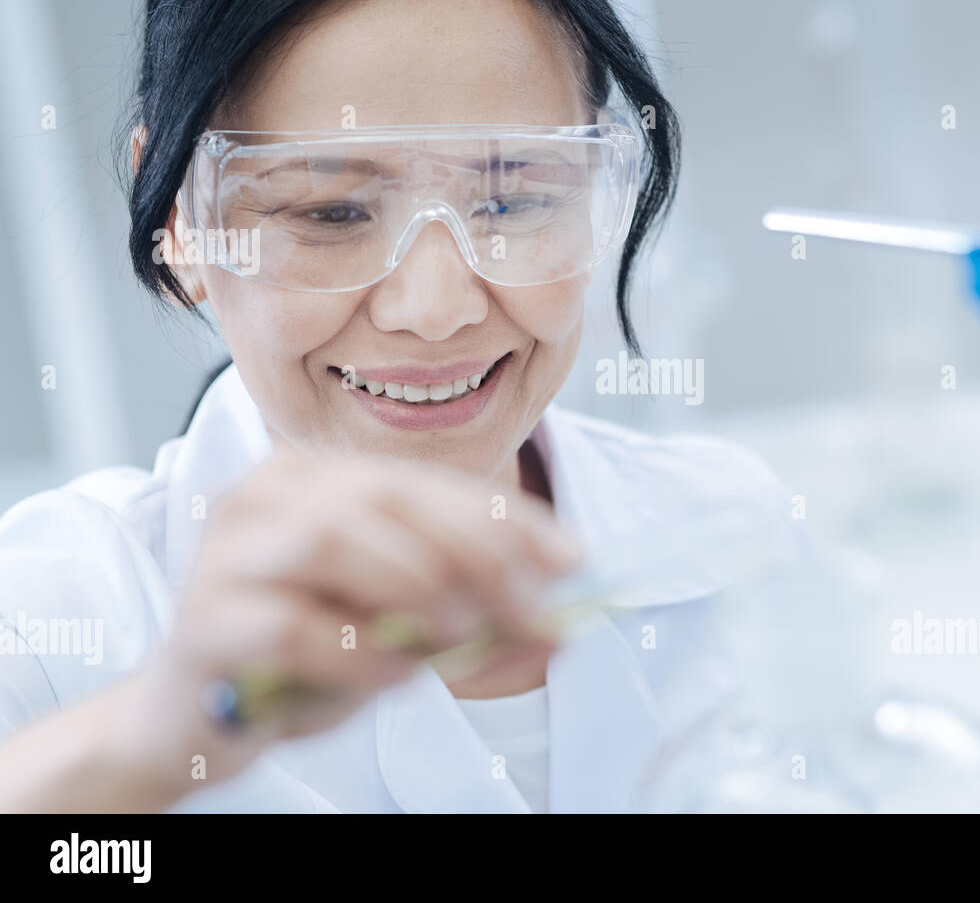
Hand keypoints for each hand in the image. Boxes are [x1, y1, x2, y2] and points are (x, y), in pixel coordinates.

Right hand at [129, 445, 579, 799]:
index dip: (507, 519)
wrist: (192, 715)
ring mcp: (227, 553)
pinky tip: (393, 674)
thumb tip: (559, 632)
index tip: (573, 559)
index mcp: (316, 477)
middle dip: (476, 552)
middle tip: (528, 611)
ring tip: (456, 633)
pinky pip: (290, 626)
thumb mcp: (400, 631)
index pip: (428, 483)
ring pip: (332, 536)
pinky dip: (357, 652)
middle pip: (387, 497)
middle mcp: (266, 494)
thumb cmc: (304, 657)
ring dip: (414, 587)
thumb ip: (472, 620)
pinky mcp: (204, 624)